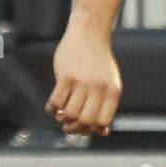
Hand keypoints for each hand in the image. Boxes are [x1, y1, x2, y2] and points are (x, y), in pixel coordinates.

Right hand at [46, 22, 122, 136]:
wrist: (90, 34)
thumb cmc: (99, 63)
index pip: (103, 122)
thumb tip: (102, 132)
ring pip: (69, 113)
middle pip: (85, 120)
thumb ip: (107, 105)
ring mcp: (83, 82)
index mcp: (113, 92)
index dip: (91, 130)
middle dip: (74, 128)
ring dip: (62, 118)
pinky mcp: (66, 76)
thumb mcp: (110, 82)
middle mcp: (100, 88)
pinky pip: (56, 101)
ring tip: (61, 115)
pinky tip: (52, 107)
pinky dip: (52, 109)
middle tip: (68, 126)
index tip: (83, 128)